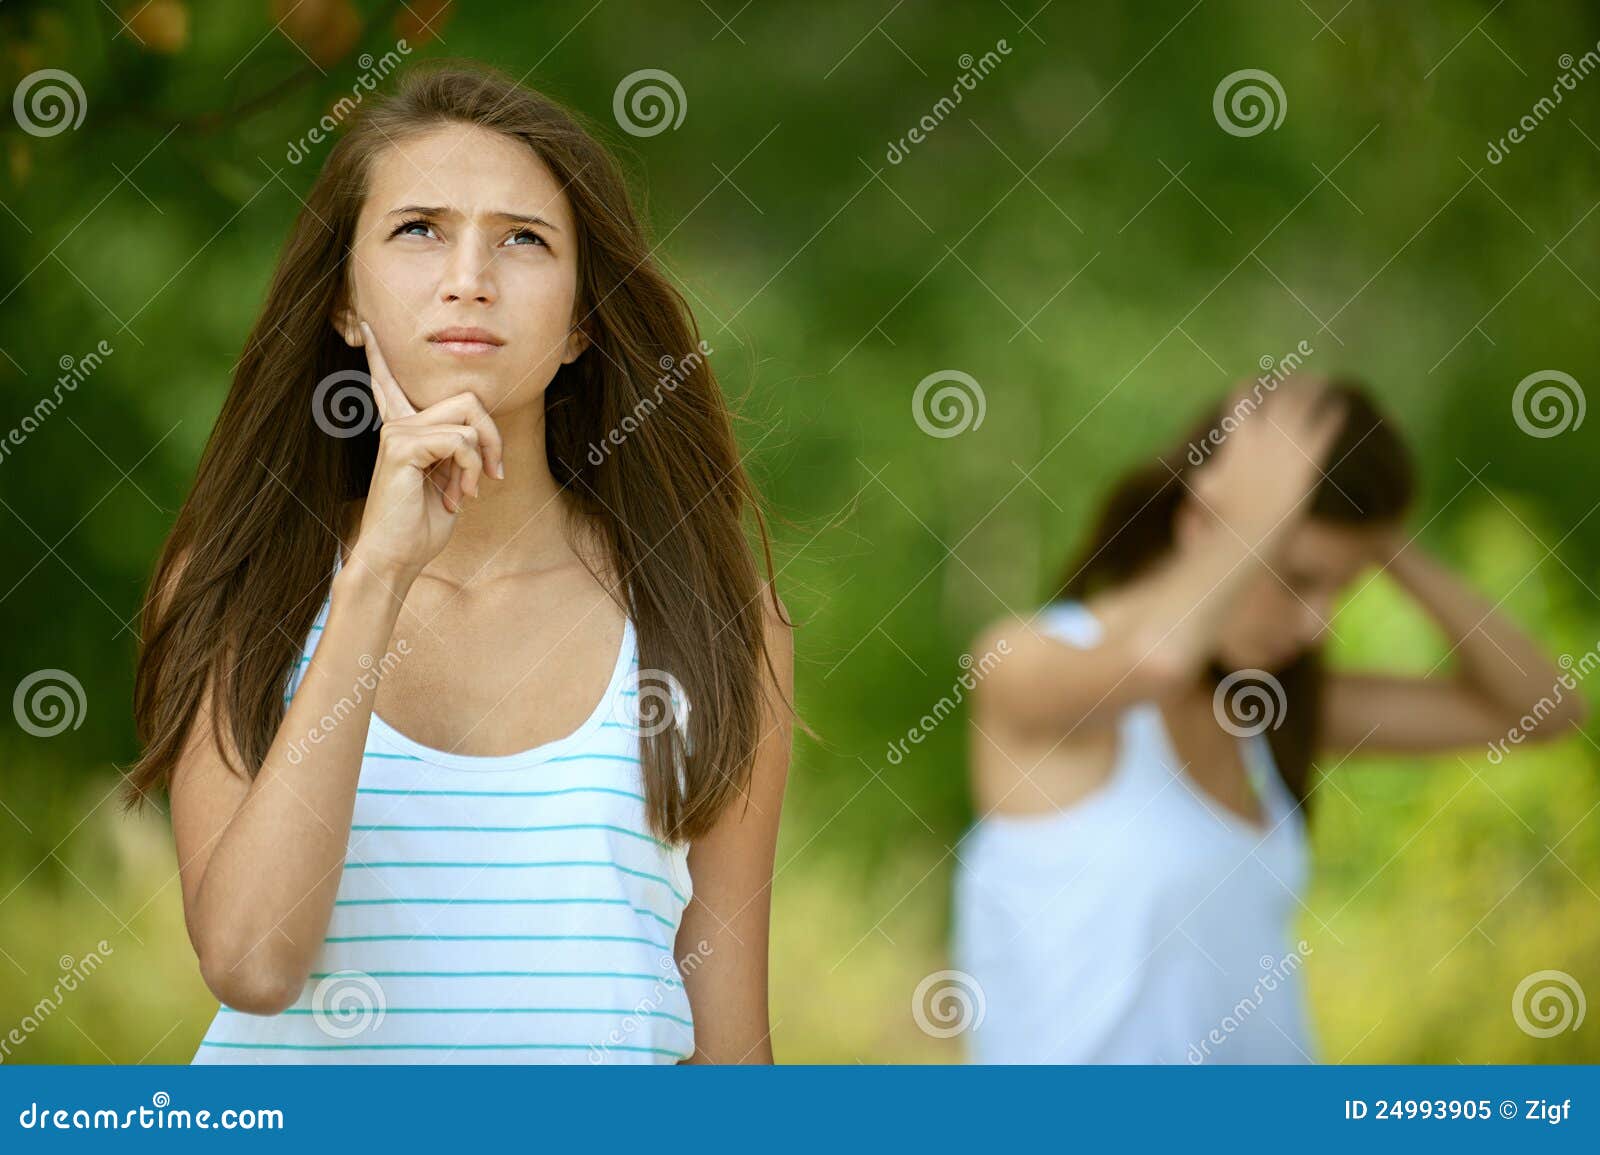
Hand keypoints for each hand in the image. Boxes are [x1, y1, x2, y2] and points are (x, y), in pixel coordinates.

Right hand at [347, 320, 506, 585]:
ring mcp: (397, 433)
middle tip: (492, 474)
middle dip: (493, 437)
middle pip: (468, 399)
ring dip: (482, 460)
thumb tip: (477, 435)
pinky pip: (460, 440)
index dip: (378, 356)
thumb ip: (458, 452)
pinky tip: (458, 496)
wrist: (395, 559)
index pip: (391, 385)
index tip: (364, 327)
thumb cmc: (420, 528)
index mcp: (404, 432)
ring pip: (469, 419)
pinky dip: (471, 469)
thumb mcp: (448, 484)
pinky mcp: (401, 446)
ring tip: (466, 492)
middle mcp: (398, 425)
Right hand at [1187, 379, 1346, 553]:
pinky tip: (1339, 408)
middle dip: (1286, 383)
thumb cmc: (1225, 513)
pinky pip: (1324, 432)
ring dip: (1311, 389)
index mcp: (1238, 438)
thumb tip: (1201, 475)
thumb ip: (1205, 477)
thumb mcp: (1205, 492)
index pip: (1241, 402)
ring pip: (1303, 407)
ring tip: (1319, 378)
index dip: (1246, 390)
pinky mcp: (1308, 460)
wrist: (1252, 527)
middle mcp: (1264, 437)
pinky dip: (1331, 418)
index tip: (1250, 381)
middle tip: (1293, 373)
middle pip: (1278, 398)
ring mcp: (1287, 446)